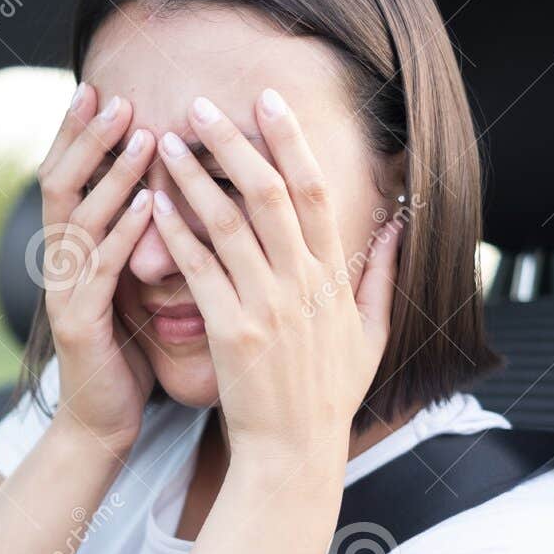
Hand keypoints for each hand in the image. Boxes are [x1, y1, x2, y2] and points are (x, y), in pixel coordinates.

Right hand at [35, 83, 156, 454]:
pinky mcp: (79, 324)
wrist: (103, 421)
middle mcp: (59, 263)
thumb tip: (164, 185)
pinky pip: (101, 269)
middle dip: (86, 138)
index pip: (66, 176)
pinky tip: (147, 205)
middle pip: (60, 184)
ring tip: (142, 134)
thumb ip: (134, 240)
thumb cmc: (125, 352)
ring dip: (111, 174)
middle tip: (115, 96)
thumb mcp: (129, 285)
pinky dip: (124, 233)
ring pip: (79, 219)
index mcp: (71, 251)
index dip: (77, 133)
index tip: (101, 88)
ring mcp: (64, 292)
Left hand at [149, 89, 401, 466]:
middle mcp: (302, 282)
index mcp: (334, 276)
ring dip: (195, 177)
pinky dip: (175, 233)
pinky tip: (153, 203)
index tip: (269, 101)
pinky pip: (198, 270)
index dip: (292, 140)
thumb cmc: (329, 396)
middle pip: (268, 194)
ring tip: (167, 141)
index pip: (316, 191)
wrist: (295, 452)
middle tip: (202, 105)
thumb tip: (400, 223)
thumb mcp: (371, 334)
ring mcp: (266, 305)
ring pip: (226, 223)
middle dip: (234, 142)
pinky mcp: (231, 331)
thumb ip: (381, 274)